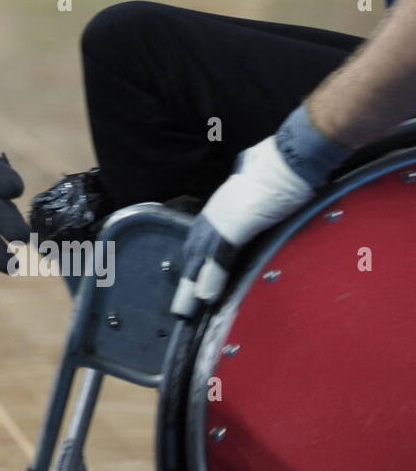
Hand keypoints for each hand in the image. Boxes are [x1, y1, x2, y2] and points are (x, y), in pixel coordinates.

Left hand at [171, 105, 348, 317]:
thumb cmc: (280, 169)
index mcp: (221, 205)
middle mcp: (215, 213)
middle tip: (180, 305)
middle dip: (187, 279)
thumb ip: (253, 202)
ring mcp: (222, 220)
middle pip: (194, 251)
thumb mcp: (259, 189)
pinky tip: (204, 297)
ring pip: (201, 259)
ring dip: (193, 286)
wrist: (290, 159)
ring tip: (185, 311)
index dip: (195, 259)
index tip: (190, 278)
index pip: (200, 237)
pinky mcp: (235, 228)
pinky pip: (219, 258)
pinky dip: (211, 278)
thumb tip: (259, 206)